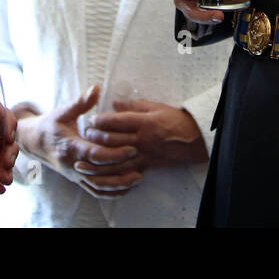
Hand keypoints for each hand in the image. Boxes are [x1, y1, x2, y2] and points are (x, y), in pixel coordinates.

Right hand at [16, 86, 142, 198]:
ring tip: (138, 177)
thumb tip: (96, 88)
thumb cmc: (51, 125)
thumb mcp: (63, 111)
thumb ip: (81, 102)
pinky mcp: (77, 180)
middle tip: (141, 161)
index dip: (115, 154)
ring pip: (99, 186)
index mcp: (71, 147)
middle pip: (100, 175)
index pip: (95, 155)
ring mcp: (75, 175)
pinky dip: (111, 193)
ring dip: (119, 185)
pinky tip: (126, 189)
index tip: (132, 148)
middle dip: (122, 171)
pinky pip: (95, 191)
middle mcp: (73, 164)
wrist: (35, 142)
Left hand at [80, 99, 206, 169]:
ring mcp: (144, 154)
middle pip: (112, 140)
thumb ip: (133, 105)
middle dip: (94, 138)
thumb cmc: (176, 120)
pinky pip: (127, 171)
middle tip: (85, 135)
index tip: (90, 119)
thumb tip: (114, 104)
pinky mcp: (147, 165)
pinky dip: (113, 174)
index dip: (100, 120)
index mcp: (143, 122)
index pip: (115, 121)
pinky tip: (102, 174)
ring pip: (115, 160)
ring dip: (98, 161)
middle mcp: (141, 139)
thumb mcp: (156, 107)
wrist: (195, 140)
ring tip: (84, 160)